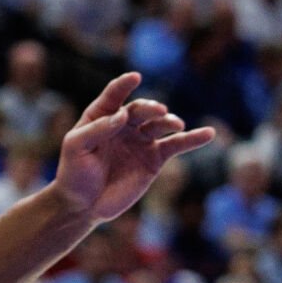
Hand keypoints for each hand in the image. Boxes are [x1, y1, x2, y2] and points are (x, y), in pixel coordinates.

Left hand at [50, 73, 214, 222]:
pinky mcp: (155, 158)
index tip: (134, 78)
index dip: (123, 85)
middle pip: (141, 109)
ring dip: (170, 121)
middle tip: (157, 111)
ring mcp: (141, 140)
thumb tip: (122, 115)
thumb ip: (97, 129)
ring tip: (175, 124)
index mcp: (101, 116)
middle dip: (150, 108)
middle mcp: (124, 124)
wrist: (83, 204)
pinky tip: (208, 134)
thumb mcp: (75, 147)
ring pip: (160, 124)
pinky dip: (193, 139)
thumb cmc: (73, 173)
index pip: (114, 96)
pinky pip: (177, 144)